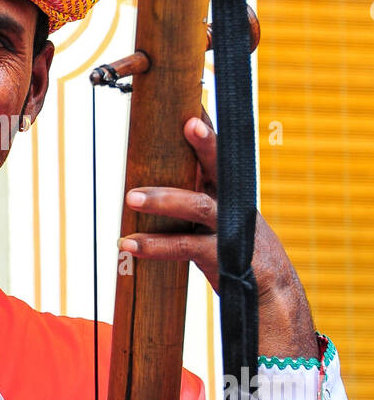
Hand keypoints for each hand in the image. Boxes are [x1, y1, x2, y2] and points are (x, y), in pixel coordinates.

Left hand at [118, 115, 319, 360]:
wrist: (271, 297)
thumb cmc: (238, 254)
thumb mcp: (221, 220)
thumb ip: (196, 199)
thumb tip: (152, 183)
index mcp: (231, 191)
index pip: (219, 153)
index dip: (208, 129)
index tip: (193, 102)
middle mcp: (234, 204)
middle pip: (220, 166)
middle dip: (206, 143)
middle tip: (188, 124)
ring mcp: (231, 229)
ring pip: (198, 205)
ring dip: (162, 199)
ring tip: (130, 198)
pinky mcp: (223, 256)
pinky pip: (185, 247)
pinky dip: (154, 245)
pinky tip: (128, 244)